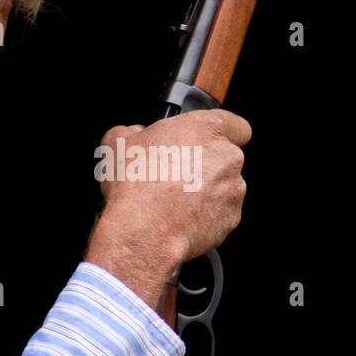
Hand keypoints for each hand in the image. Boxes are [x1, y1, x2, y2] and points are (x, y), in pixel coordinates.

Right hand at [84, 109, 250, 308]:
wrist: (144, 230)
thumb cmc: (136, 184)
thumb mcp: (119, 142)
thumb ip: (134, 130)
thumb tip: (135, 135)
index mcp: (206, 129)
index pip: (236, 125)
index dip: (223, 133)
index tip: (208, 141)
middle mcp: (228, 158)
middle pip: (225, 158)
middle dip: (204, 166)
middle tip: (173, 175)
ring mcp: (232, 190)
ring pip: (224, 188)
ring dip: (205, 192)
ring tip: (173, 201)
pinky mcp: (230, 220)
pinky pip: (220, 215)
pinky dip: (205, 217)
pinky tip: (179, 219)